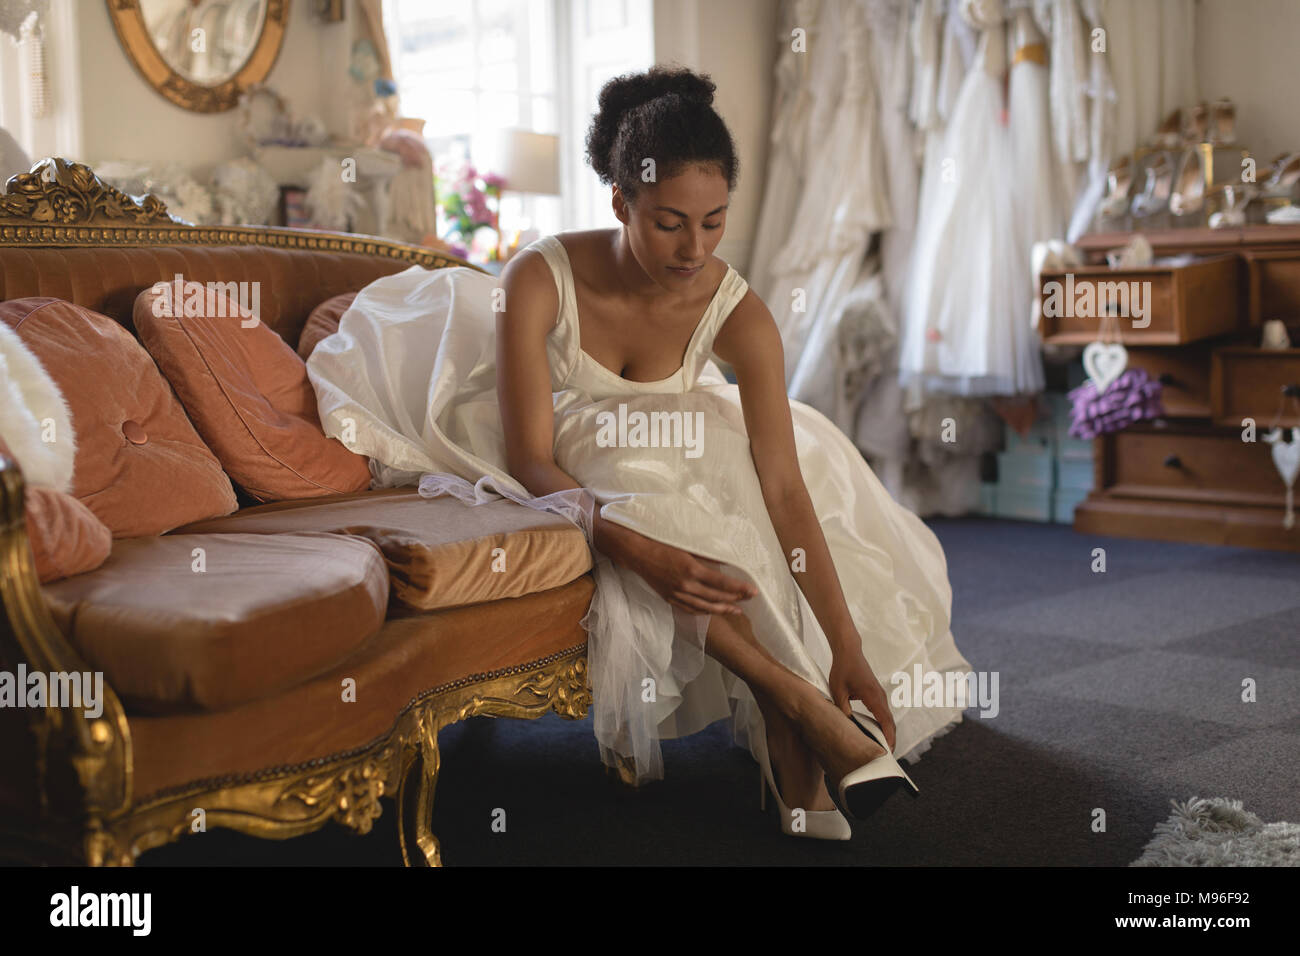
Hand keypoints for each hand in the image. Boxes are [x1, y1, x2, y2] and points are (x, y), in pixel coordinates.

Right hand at [599, 519, 755, 615]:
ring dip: (722, 609)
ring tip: (737, 611)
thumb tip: (728, 559)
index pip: (722, 583)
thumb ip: (708, 554)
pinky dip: (704, 611)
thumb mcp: (687, 545)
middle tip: (750, 599)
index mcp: (692, 569)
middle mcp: (686, 585)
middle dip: (736, 599)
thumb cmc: (661, 542)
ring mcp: (676, 594)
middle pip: (716, 597)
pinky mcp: (669, 598)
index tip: (753, 590)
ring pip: (704, 607)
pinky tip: (713, 610)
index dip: (739, 588)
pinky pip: (690, 609)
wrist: (636, 552)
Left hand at [828, 649, 896, 751]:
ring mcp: (880, 695)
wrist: (849, 652)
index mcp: (873, 696)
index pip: (885, 721)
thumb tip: (847, 726)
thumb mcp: (838, 691)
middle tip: (886, 756)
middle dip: (890, 739)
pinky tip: (876, 733)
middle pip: (890, 722)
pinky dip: (882, 724)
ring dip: (886, 732)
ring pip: (887, 718)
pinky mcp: (876, 694)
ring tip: (881, 748)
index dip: (889, 737)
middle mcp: (880, 697)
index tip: (889, 751)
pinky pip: (882, 712)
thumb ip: (843, 709)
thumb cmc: (842, 669)